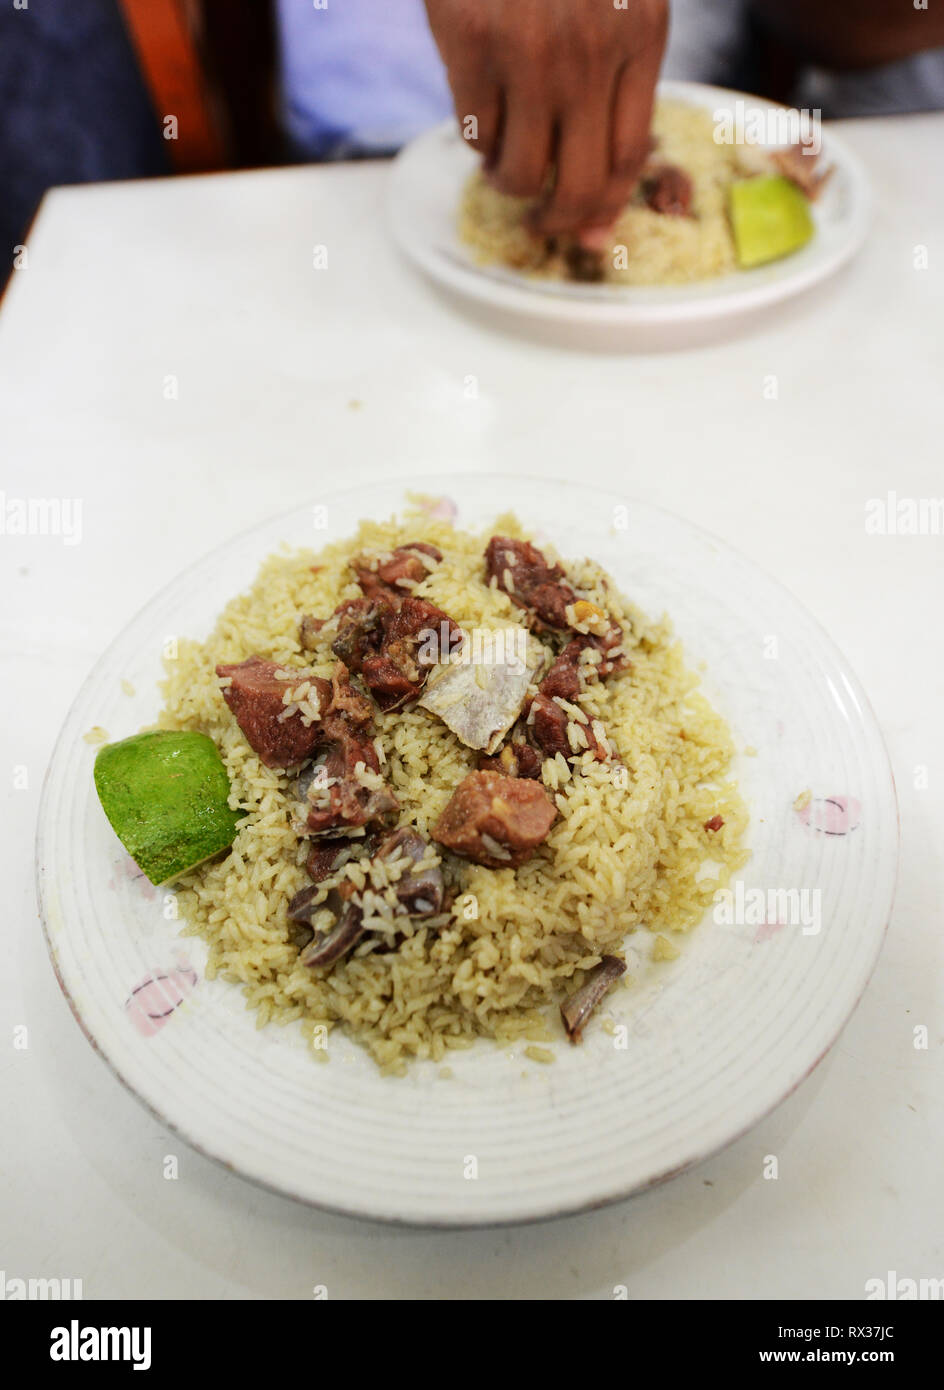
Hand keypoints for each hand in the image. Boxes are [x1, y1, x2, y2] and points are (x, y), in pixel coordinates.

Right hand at [425, 0, 667, 241]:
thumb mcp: (616, 0)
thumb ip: (618, 75)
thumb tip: (599, 192)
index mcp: (640, 39)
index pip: (628, 157)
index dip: (605, 206)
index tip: (589, 231)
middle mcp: (590, 55)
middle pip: (580, 184)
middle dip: (558, 218)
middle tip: (541, 221)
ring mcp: (530, 54)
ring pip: (521, 171)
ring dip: (508, 181)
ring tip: (502, 160)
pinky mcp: (472, 47)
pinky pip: (475, 134)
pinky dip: (475, 140)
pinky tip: (481, 112)